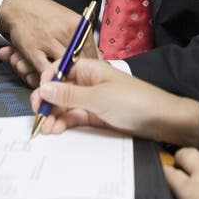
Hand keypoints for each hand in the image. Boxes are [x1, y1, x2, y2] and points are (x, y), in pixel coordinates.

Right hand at [0, 0, 99, 87]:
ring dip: (64, 78)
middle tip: (76, 81)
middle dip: (79, 75)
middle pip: (79, 62)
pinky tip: (49, 79)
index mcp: (77, 25)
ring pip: (63, 69)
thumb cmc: (46, 14)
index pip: (92, 53)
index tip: (89, 75)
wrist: (20, 6)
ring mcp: (48, 41)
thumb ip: (83, 38)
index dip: (92, 68)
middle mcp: (64, 32)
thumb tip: (98, 55)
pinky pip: (45, 71)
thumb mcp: (70, 20)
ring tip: (63, 82)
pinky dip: (48, 78)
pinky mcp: (32, 50)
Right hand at [30, 57, 198, 147]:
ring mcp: (90, 100)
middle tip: (39, 113)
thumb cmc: (133, 101)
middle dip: (47, 100)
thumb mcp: (99, 97)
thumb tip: (44, 87)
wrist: (160, 121)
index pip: (61, 68)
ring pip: (64, 105)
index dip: (47, 79)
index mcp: (90, 69)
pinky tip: (55, 130)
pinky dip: (63, 123)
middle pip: (59, 88)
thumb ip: (70, 94)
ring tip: (45, 128)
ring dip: (53, 114)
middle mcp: (88, 82)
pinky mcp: (94, 116)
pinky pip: (73, 117)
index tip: (39, 94)